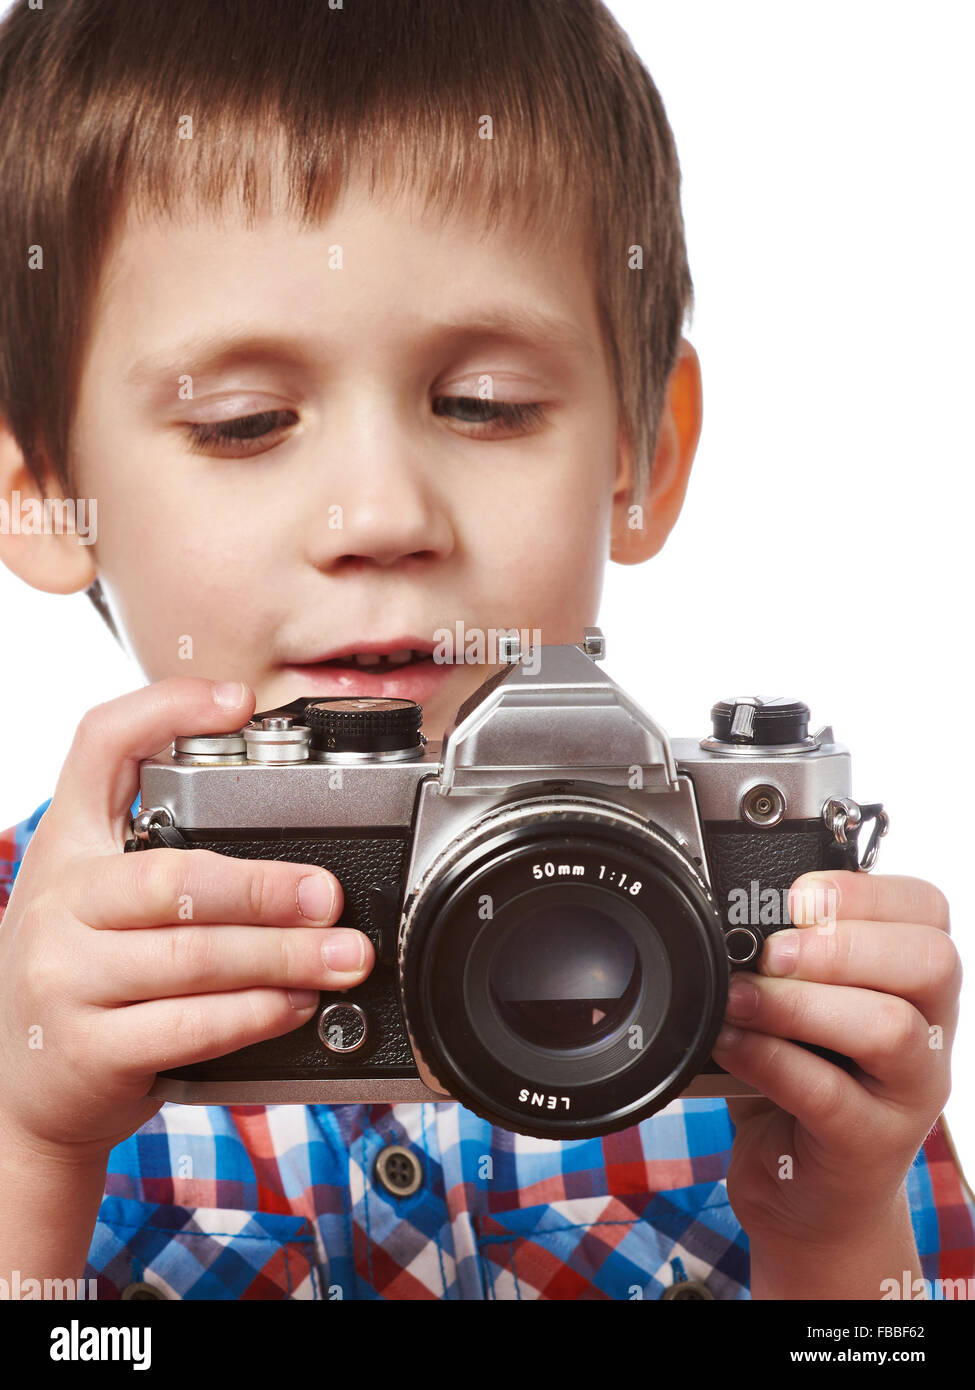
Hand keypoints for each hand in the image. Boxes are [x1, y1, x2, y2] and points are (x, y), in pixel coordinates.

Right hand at [0, 677, 374, 1163]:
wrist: (20, 1093)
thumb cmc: (81, 978)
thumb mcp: (96, 899)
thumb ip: (162, 854)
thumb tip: (286, 838)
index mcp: (66, 846)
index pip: (100, 747)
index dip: (167, 709)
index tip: (240, 702)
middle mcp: (57, 904)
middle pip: (173, 876)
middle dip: (266, 887)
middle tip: (330, 894)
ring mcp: (65, 978)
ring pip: (192, 956)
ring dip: (282, 956)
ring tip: (340, 956)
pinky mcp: (89, 1049)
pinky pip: (189, 1025)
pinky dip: (255, 1013)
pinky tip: (294, 1003)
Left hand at [712, 870, 957, 1250]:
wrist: (810, 1199)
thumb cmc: (803, 1082)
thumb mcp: (800, 1008)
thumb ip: (784, 961)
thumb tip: (729, 916)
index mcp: (916, 981)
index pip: (928, 910)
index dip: (865, 891)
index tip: (797, 896)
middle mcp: (931, 1031)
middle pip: (931, 961)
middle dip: (841, 944)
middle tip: (769, 953)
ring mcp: (911, 1094)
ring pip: (890, 1028)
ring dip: (800, 1003)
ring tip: (740, 999)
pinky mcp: (872, 1146)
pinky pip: (831, 1095)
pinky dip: (770, 1061)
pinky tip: (730, 1046)